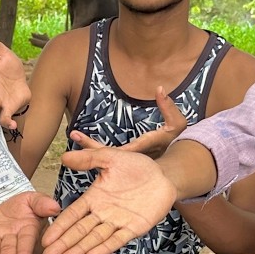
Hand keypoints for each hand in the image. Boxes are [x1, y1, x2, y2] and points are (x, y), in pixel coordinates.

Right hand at [41, 148, 175, 253]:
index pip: (72, 214)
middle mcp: (103, 213)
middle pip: (79, 230)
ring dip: (79, 249)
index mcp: (94, 198)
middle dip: (63, 243)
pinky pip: (117, 239)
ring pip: (95, 238)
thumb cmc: (136, 166)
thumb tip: (64, 157)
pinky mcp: (134, 228)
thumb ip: (89, 158)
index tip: (46, 239)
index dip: (59, 227)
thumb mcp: (111, 157)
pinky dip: (104, 248)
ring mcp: (118, 222)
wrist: (163, 175)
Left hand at [69, 86, 186, 157]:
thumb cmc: (178, 142)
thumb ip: (169, 107)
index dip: (101, 149)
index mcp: (143, 148)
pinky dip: (97, 151)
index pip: (120, 150)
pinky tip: (84, 144)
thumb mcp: (178, 124)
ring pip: (106, 159)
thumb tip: (160, 88)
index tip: (85, 141)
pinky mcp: (126, 163)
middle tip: (73, 134)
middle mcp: (133, 159)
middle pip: (108, 156)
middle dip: (89, 148)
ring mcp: (128, 162)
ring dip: (89, 149)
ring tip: (74, 135)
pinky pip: (109, 158)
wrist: (180, 165)